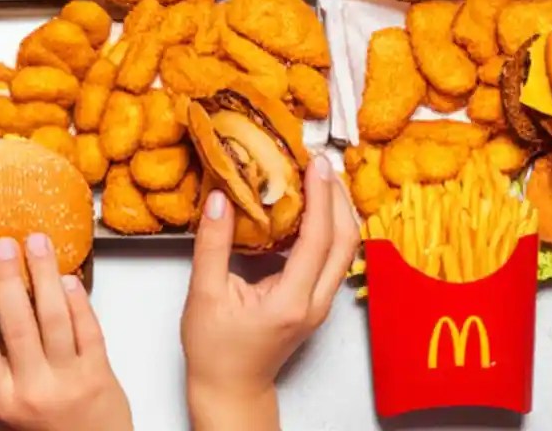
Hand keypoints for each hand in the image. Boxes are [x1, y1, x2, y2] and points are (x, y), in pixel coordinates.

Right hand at [0, 235, 131, 430]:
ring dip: (45, 275)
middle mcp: (34, 390)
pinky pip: (87, 328)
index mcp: (4, 400)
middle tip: (4, 246)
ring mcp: (69, 380)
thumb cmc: (52, 426)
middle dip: (8, 279)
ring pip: (54, 318)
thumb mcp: (14, 402)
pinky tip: (68, 278)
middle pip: (17, 325)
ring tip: (38, 245)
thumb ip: (4, 362)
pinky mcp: (99, 373)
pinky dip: (78, 300)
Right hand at [182, 156, 358, 430]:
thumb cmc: (215, 350)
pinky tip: (311, 207)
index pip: (318, 238)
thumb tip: (221, 198)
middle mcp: (316, 302)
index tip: (316, 164)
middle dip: (339, 196)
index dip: (321, 197)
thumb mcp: (204, 295)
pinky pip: (333, 255)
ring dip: (338, 210)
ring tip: (319, 177)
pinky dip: (329, 226)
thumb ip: (213, 245)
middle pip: (347, 239)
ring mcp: (321, 303)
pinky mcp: (317, 301)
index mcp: (292, 300)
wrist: (231, 388)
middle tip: (321, 163)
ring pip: (345, 248)